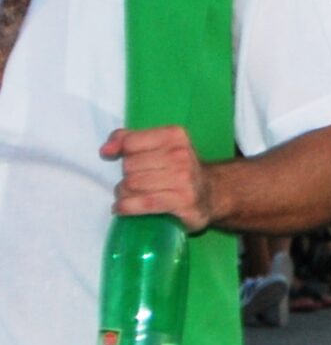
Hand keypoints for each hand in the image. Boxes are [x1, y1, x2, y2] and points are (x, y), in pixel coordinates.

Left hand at [101, 126, 215, 230]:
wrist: (210, 194)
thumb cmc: (177, 168)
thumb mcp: (156, 145)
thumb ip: (126, 139)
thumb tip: (105, 152)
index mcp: (174, 136)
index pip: (130, 143)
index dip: (123, 154)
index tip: (127, 162)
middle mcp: (181, 155)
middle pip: (129, 166)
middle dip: (125, 177)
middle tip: (133, 184)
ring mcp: (184, 179)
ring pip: (132, 185)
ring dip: (124, 194)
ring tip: (129, 196)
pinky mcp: (183, 201)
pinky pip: (144, 203)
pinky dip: (127, 207)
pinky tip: (122, 208)